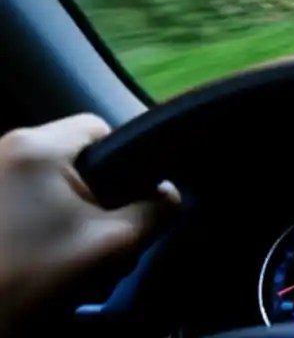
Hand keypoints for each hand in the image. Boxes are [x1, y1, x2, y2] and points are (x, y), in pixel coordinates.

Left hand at [0, 114, 175, 332]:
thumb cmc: (33, 278)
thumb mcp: (113, 246)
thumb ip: (155, 212)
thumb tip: (166, 196)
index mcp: (34, 147)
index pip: (99, 128)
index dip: (125, 164)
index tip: (125, 205)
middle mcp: (2, 150)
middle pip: (75, 160)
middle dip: (96, 198)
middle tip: (98, 239)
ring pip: (49, 185)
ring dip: (69, 216)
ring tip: (68, 256)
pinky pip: (24, 202)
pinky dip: (40, 225)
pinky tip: (41, 259)